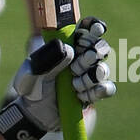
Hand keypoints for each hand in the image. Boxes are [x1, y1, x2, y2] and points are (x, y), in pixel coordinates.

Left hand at [0, 18, 114, 139]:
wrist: (34, 113)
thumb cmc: (31, 87)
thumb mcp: (31, 72)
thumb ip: (48, 59)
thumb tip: (69, 50)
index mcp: (68, 46)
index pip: (87, 29)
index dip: (94, 27)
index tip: (95, 29)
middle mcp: (82, 58)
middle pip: (100, 47)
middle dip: (91, 56)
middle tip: (75, 68)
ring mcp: (89, 76)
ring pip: (103, 69)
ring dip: (89, 78)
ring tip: (73, 85)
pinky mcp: (94, 93)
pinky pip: (107, 88)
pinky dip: (98, 91)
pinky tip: (81, 95)